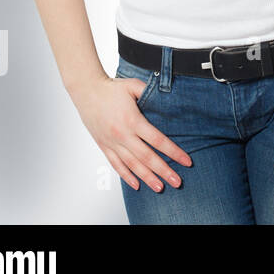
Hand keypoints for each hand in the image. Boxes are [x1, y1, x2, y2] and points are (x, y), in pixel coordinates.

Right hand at [72, 72, 191, 192]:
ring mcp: (112, 143)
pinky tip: (136, 185)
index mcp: (133, 121)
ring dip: (147, 178)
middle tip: (177, 182)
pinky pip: (116, 164)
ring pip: (132, 165)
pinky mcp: (104, 146)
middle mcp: (122, 135)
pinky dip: (126, 176)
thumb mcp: (134, 86)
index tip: (186, 161)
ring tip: (160, 188)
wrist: (86, 91)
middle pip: (147, 157)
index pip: (158, 141)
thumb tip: (169, 96)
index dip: (174, 152)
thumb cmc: (111, 88)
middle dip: (164, 171)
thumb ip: (151, 92)